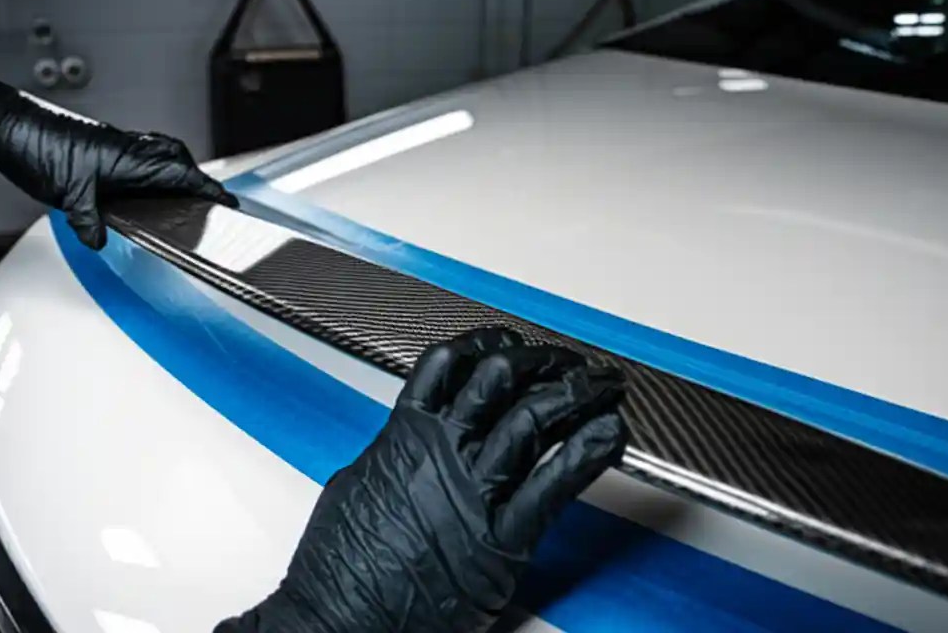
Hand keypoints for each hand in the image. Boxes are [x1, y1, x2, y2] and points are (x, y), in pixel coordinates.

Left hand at [0, 47, 235, 248]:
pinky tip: (131, 186)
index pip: (182, 173)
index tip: (227, 200)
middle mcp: (125, 147)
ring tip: (174, 192)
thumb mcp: (66, 197)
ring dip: (169, 169)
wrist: (3, 122)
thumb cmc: (33, 147)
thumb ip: (90, 223)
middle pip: (175, 157)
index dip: (207, 188)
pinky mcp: (95, 144)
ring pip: (154, 153)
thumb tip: (100, 241)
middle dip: (194, 176)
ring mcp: (110, 143)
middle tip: (205, 197)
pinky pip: (133, 155)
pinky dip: (144, 169)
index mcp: (129, 159)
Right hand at [219, 329, 628, 632]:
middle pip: (500, 378)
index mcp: (405, 435)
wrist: (337, 619)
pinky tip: (609, 434)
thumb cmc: (341, 566)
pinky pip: (555, 484)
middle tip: (568, 362)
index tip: (510, 342)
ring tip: (602, 386)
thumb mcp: (356, 486)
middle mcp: (442, 453)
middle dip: (543, 361)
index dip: (487, 343)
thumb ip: (392, 457)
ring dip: (578, 394)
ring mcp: (474, 493)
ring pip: (533, 417)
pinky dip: (589, 452)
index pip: (451, 364)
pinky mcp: (502, 539)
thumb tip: (404, 447)